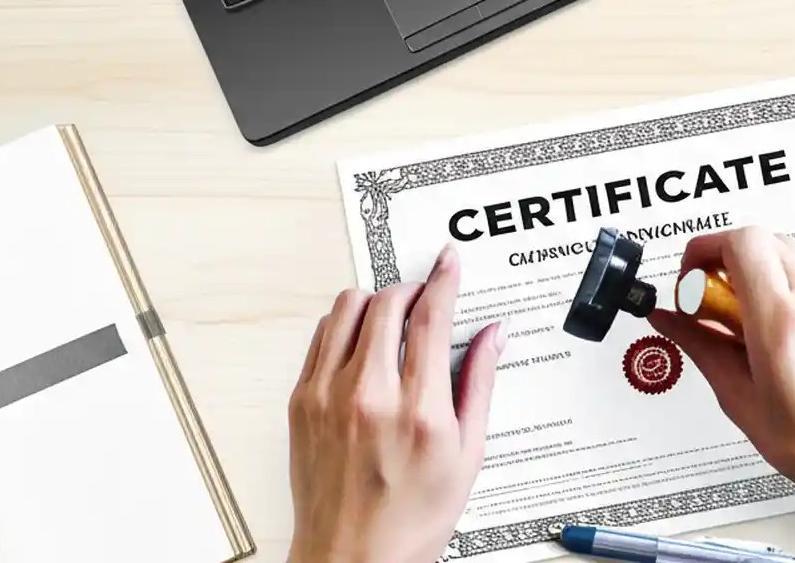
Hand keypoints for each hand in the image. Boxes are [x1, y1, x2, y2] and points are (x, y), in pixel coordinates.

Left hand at [287, 245, 505, 562]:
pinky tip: (362, 343)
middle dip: (412, 289)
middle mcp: (368, 396)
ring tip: (393, 316)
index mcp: (418, 411)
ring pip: (346, 309)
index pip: (430, 318)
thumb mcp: (467, 455)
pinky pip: (320, 338)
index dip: (444, 279)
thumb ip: (479, 385)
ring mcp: (327, 397)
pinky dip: (344, 327)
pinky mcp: (300, 403)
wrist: (353, 558)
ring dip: (375, 301)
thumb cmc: (411, 520)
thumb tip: (493, 336)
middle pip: (387, 303)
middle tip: (426, 296)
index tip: (449, 261)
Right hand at [648, 227, 794, 562]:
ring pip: (787, 246)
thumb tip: (669, 320)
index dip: (703, 251)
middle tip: (710, 303)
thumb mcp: (741, 399)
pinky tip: (781, 314)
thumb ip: (700, 347)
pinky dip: (789, 275)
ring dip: (757, 266)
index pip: (739, 243)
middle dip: (723, 260)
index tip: (690, 281)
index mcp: (782, 324)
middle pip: (759, 238)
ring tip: (746, 315)